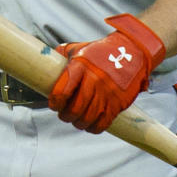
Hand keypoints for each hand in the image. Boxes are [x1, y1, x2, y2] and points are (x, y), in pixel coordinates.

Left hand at [48, 14, 165, 133]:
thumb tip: (45, 59)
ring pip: (88, 118)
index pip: (62, 91)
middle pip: (75, 108)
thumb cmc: (99, 51)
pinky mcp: (118, 103)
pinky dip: (94, 128)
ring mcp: (107, 93)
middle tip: (64, 115)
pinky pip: (103, 123)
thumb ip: (62, 54)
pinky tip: (89, 125)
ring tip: (76, 121)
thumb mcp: (79, 48)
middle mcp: (93, 80)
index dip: (55, 102)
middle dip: (65, 116)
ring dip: (78, 123)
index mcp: (80, 66)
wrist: (131, 50)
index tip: (53, 105)